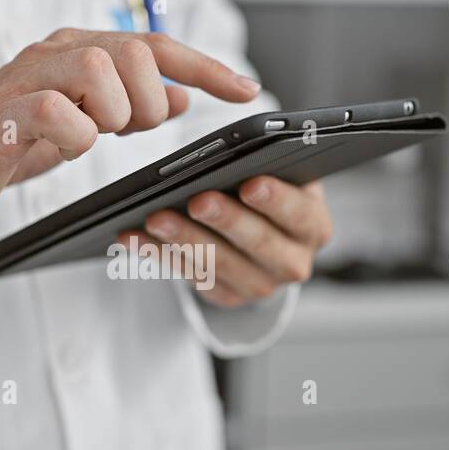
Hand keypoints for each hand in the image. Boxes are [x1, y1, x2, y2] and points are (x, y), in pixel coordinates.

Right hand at [0, 28, 261, 216]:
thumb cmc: (19, 138)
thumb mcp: (87, 122)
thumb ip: (132, 106)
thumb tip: (182, 97)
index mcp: (82, 50)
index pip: (156, 46)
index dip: (205, 67)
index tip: (246, 90)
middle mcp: (57, 51)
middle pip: (135, 53)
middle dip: (148, 102)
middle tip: (126, 130)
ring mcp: (29, 77)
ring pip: (99, 70)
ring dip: (111, 115)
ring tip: (90, 135)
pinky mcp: (5, 111)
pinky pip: (57, 112)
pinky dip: (74, 137)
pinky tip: (62, 146)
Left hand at [121, 176, 333, 307]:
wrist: (263, 238)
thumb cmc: (267, 194)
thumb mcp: (278, 176)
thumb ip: (264, 164)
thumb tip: (229, 152)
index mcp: (313, 225)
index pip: (298, 213)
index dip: (276, 200)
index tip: (251, 184)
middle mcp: (293, 262)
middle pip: (258, 243)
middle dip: (226, 220)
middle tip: (197, 200)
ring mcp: (261, 285)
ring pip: (220, 264)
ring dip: (184, 239)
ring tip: (155, 218)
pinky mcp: (227, 297)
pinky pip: (191, 276)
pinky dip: (160, 255)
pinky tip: (135, 237)